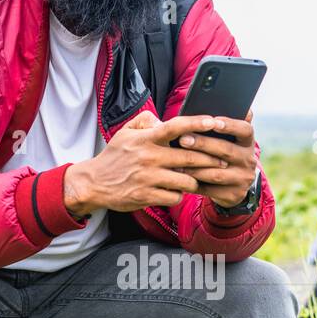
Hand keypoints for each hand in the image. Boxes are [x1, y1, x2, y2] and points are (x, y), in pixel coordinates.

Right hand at [64, 111, 223, 215]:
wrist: (94, 183)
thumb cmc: (114, 157)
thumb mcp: (125, 132)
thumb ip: (145, 121)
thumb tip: (163, 120)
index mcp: (146, 139)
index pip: (176, 127)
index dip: (197, 123)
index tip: (214, 122)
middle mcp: (149, 157)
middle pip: (190, 157)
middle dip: (210, 159)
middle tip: (222, 160)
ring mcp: (148, 178)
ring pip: (187, 181)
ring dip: (194, 181)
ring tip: (194, 179)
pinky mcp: (146, 196)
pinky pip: (175, 197)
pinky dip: (179, 195)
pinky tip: (176, 191)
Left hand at [176, 110, 257, 208]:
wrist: (232, 185)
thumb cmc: (220, 153)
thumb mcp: (224, 138)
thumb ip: (213, 123)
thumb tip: (184, 108)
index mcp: (247, 142)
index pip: (245, 130)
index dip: (230, 125)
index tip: (213, 121)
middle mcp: (249, 159)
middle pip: (226, 150)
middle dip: (203, 144)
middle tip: (183, 139)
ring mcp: (242, 178)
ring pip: (216, 172)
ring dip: (195, 166)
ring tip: (176, 160)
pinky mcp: (233, 195)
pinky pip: (211, 189)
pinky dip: (194, 183)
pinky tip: (180, 177)